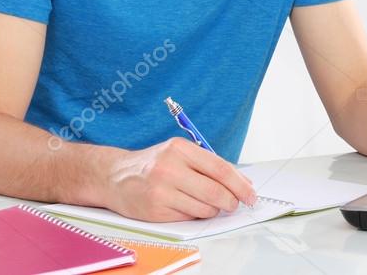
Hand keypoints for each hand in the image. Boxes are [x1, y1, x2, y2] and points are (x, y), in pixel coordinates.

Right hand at [102, 137, 257, 220]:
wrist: (116, 177)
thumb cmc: (154, 164)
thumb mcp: (179, 153)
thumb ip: (209, 165)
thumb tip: (242, 182)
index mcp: (180, 149)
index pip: (220, 169)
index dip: (240, 184)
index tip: (251, 194)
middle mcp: (169, 168)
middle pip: (215, 191)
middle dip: (231, 201)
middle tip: (235, 204)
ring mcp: (161, 190)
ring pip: (205, 208)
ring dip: (214, 209)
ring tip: (207, 202)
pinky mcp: (156, 210)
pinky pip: (189, 217)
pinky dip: (196, 214)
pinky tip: (187, 205)